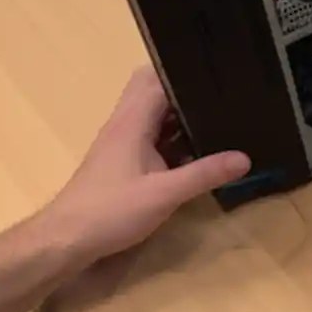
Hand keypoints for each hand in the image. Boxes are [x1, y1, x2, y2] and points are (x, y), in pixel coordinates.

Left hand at [39, 67, 250, 269]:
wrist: (66, 240)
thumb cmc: (111, 211)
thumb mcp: (164, 194)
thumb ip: (204, 174)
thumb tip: (245, 158)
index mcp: (132, 121)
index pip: (158, 79)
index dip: (187, 71)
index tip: (219, 71)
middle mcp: (125, 124)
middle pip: (152, 89)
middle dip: (184, 89)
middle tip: (220, 93)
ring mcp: (122, 142)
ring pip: (154, 114)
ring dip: (180, 114)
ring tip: (219, 114)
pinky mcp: (123, 160)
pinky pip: (152, 136)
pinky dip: (173, 136)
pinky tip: (198, 149)